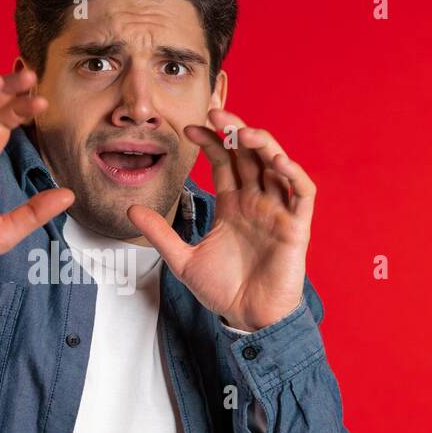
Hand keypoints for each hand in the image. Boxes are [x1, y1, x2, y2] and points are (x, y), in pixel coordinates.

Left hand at [127, 108, 314, 332]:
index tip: (188, 129)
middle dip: (234, 131)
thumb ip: (159, 234)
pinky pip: (301, 192)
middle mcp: (256, 201)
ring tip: (242, 131)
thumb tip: (130, 210)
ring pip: (276, 164)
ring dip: (263, 144)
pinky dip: (292, 173)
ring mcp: (278, 210)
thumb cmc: (222, 290)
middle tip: (215, 113)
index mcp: (233, 204)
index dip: (210, 141)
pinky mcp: (296, 226)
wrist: (247, 319)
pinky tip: (275, 161)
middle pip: (250, 154)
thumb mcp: (182, 259)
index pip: (224, 161)